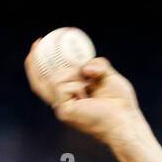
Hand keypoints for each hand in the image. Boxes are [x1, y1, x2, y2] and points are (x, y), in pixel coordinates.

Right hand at [25, 47, 141, 144]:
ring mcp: (62, 109)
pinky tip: (88, 93)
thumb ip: (97, 64)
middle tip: (38, 41)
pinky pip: (62, 85)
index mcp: (71, 97)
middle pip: (39, 81)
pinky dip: (76, 83)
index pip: (47, 81)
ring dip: (74, 73)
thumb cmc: (121, 103)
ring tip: (90, 83)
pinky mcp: (64, 111)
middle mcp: (63, 104)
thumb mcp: (108, 75)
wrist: (126, 119)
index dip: (38, 63)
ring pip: (55, 78)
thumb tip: (84, 68)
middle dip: (34, 61)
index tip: (39, 44)